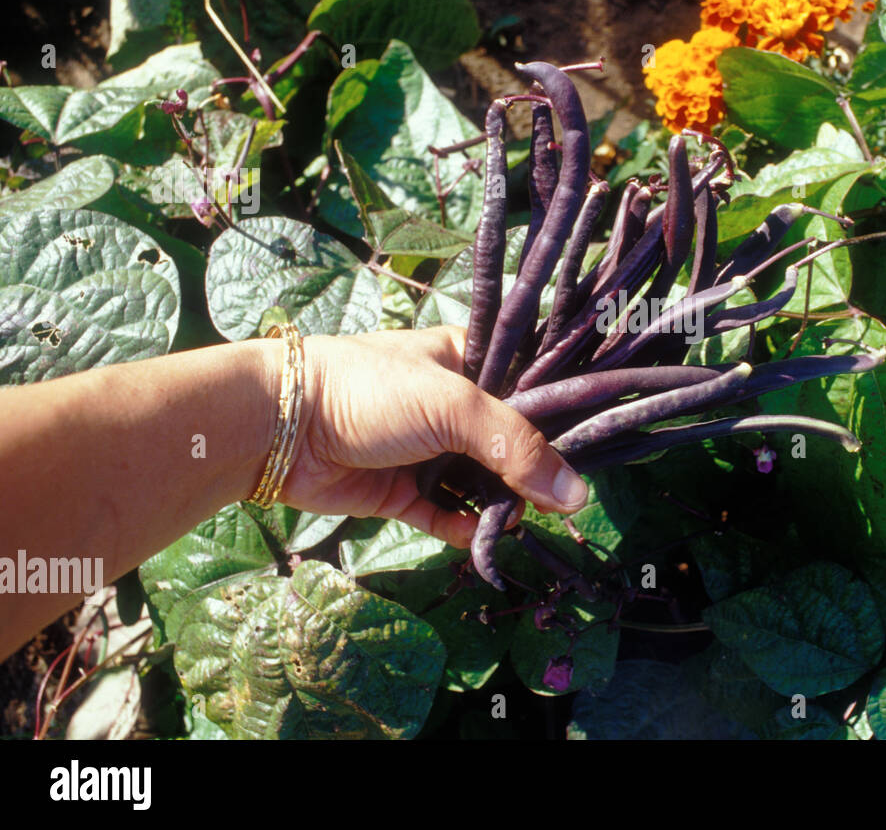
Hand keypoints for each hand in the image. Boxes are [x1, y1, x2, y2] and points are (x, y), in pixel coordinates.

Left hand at [277, 327, 587, 546]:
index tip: (590, 449)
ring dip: (502, 505)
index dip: (559, 419)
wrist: (279, 427)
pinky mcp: (402, 493)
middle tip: (561, 500)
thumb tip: (576, 494)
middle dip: (534, 473)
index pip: (529, 389)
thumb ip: (516, 446)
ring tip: (520, 520)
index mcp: (467, 361)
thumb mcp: (454, 405)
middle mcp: (452, 406)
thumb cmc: (369, 390)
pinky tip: (483, 538)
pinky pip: (446, 515)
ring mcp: (427, 451)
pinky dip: (465, 529)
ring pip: (482, 484)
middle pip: (511, 442)